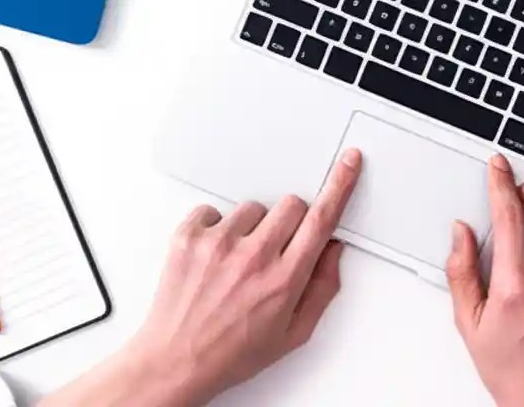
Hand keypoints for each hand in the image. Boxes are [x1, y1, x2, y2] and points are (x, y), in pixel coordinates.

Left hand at [40, 149, 361, 406]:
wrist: (176, 361)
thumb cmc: (231, 352)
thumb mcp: (293, 333)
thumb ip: (323, 288)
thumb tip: (333, 251)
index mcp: (284, 280)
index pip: (322, 219)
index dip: (340, 186)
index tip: (348, 164)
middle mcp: (253, 257)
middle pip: (291, 204)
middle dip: (291, 222)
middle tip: (276, 249)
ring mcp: (218, 244)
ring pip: (253, 206)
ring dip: (251, 228)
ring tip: (237, 262)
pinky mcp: (189, 237)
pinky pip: (213, 210)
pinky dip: (216, 229)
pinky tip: (214, 258)